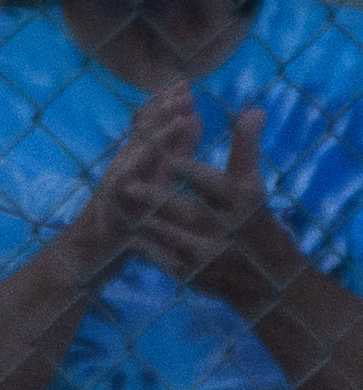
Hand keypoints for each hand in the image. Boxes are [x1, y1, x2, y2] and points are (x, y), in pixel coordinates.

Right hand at [61, 82, 202, 275]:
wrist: (87, 255)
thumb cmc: (123, 221)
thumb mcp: (153, 182)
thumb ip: (173, 153)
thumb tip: (195, 119)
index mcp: (136, 158)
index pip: (150, 124)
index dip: (165, 101)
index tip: (183, 80)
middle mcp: (125, 164)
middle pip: (144, 129)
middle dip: (166, 106)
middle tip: (186, 86)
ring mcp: (117, 181)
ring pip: (139, 150)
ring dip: (161, 128)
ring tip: (183, 110)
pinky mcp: (115, 201)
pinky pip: (130, 178)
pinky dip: (146, 162)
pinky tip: (162, 156)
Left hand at [131, 107, 302, 315]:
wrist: (265, 279)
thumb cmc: (253, 221)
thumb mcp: (252, 186)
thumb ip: (246, 148)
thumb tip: (254, 109)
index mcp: (243, 204)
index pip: (217, 184)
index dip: (194, 171)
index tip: (171, 156)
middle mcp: (227, 230)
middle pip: (191, 211)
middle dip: (161, 198)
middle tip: (130, 184)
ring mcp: (209, 255)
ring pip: (174, 236)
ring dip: (148, 220)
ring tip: (124, 205)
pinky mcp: (192, 274)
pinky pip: (165, 261)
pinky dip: (148, 249)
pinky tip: (129, 236)